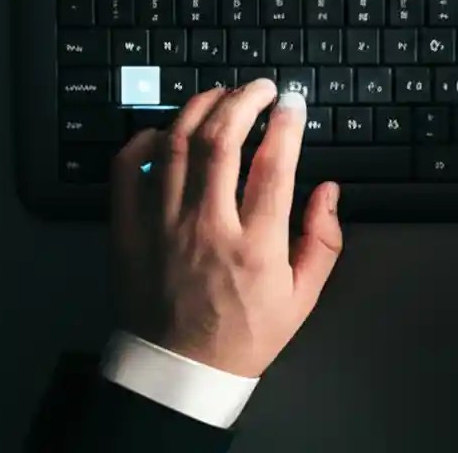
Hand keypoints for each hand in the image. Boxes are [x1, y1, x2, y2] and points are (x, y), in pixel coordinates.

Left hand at [110, 80, 342, 376]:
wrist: (179, 370)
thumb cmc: (243, 334)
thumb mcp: (302, 297)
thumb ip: (322, 239)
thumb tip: (329, 189)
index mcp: (254, 248)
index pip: (274, 166)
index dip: (286, 124)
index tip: (293, 103)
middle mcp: (206, 229)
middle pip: (222, 141)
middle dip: (245, 100)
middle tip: (260, 88)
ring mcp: (161, 226)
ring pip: (176, 144)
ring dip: (200, 107)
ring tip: (220, 94)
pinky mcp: (128, 230)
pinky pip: (128, 168)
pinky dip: (145, 139)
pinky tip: (167, 129)